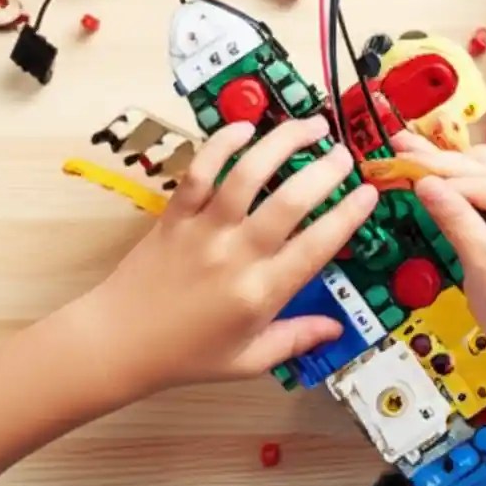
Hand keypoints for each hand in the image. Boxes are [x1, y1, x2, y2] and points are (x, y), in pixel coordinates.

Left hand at [76, 117, 377, 399]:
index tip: (368, 194)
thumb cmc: (185, 355)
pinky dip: (222, 144)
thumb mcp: (248, 359)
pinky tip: (246, 128)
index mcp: (260, 294)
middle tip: (345, 156)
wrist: (118, 342)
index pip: (316, 247)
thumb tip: (335, 328)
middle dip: (324, 172)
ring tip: (310, 126)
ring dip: (282, 143)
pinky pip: (200, 171)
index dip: (347, 215)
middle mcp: (235, 256)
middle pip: (289, 202)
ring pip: (247, 174)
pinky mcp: (174, 215)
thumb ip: (295, 339)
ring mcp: (203, 231)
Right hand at [393, 133, 485, 352]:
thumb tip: (423, 181)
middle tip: (398, 144)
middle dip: (440, 158)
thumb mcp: (482, 263)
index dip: (433, 174)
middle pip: (484, 167)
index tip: (395, 165)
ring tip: (421, 149)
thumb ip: (455, 217)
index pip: (475, 180)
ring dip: (461, 159)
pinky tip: (479, 157)